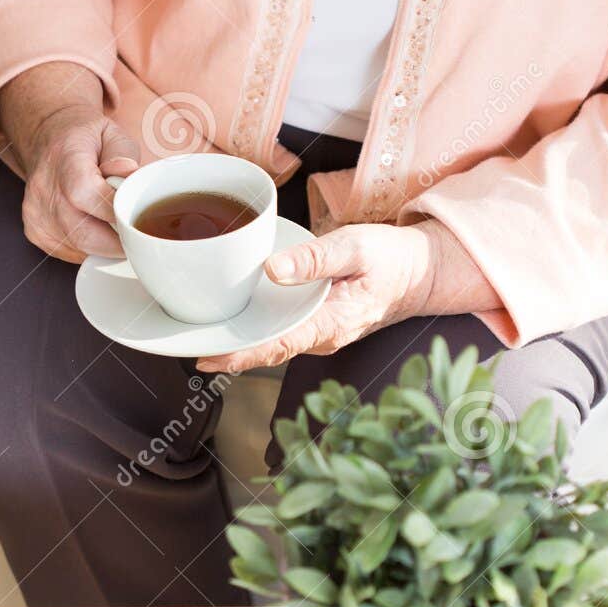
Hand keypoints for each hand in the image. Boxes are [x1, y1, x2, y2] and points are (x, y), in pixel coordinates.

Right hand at [12, 106, 140, 262]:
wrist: (46, 140)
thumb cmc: (82, 138)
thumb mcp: (111, 132)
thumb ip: (124, 153)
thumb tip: (128, 175)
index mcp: (64, 160)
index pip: (87, 194)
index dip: (116, 212)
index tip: (137, 217)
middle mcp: (44, 190)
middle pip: (84, 233)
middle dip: (118, 240)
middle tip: (136, 232)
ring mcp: (36, 214)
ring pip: (80, 248)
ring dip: (105, 244)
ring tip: (114, 224)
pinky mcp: (35, 231)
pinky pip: (70, 252)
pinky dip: (89, 247)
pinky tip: (95, 227)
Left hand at [198, 220, 492, 371]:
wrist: (422, 272)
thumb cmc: (391, 257)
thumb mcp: (356, 246)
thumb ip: (314, 258)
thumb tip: (273, 270)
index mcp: (331, 322)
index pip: (277, 346)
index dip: (239, 356)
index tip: (206, 360)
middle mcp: (322, 336)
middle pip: (267, 351)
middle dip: (228, 354)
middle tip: (185, 347)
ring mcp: (320, 334)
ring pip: (273, 344)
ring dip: (239, 344)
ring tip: (197, 336)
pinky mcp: (317, 325)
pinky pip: (281, 333)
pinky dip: (255, 331)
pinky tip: (232, 320)